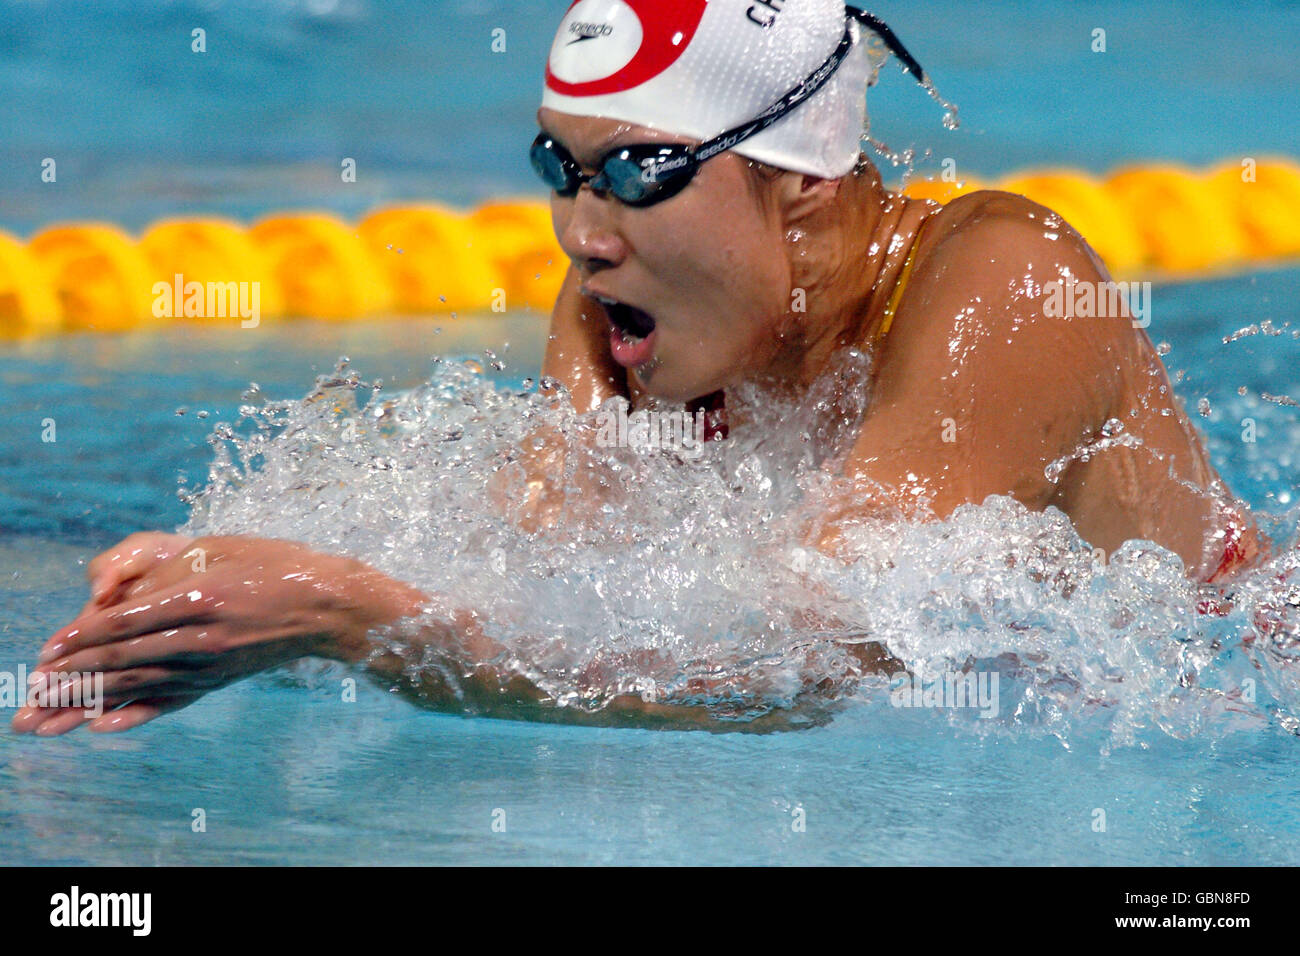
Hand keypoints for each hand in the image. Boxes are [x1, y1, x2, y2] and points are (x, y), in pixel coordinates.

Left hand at [12, 535, 423, 736]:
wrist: (327, 604)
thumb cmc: (271, 563)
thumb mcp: (217, 548)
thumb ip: (163, 569)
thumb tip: (110, 597)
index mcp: (200, 595)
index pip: (126, 622)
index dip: (81, 638)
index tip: (46, 652)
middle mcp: (202, 636)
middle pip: (124, 661)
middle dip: (71, 680)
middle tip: (30, 696)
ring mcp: (212, 663)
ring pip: (139, 686)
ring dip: (88, 703)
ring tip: (47, 719)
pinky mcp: (219, 679)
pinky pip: (172, 701)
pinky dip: (136, 715)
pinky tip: (105, 727)